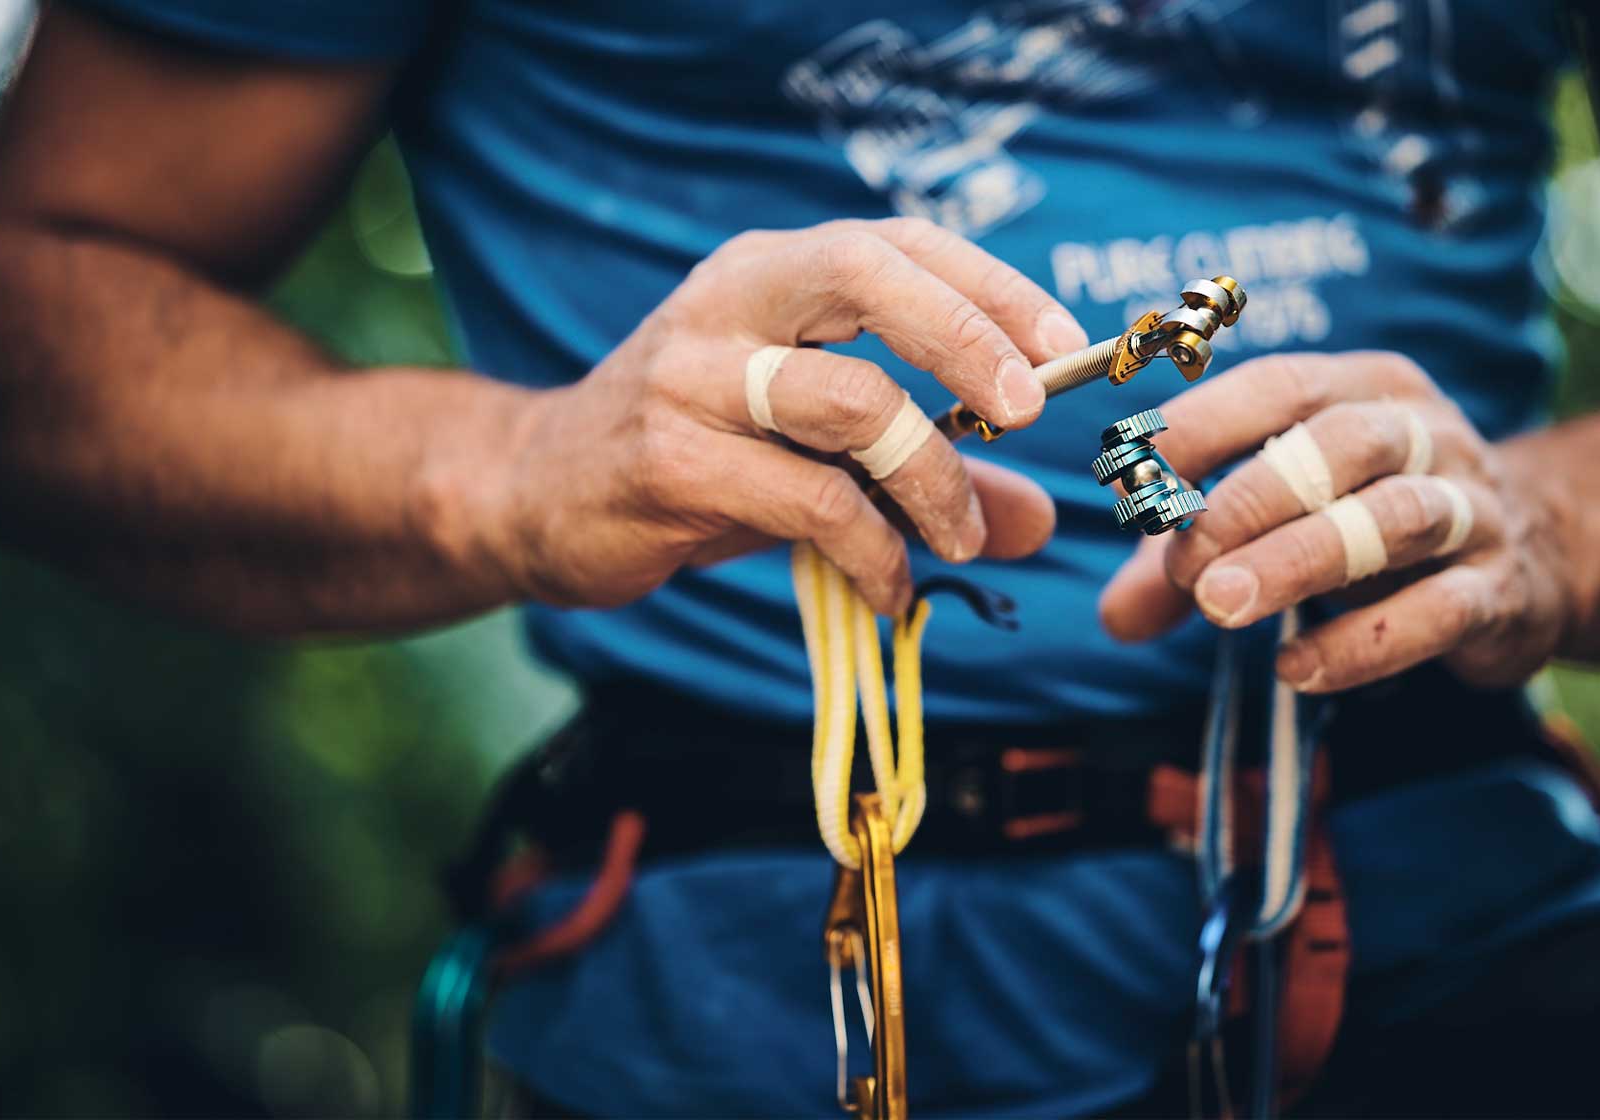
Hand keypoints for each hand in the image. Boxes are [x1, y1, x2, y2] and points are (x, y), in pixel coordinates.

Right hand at [490, 218, 1083, 613]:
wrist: (536, 492)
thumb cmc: (696, 453)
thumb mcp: (810, 445)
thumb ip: (927, 466)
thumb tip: (1037, 520)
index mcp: (768, 273)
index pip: (896, 242)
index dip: (989, 286)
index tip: (1063, 348)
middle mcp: (729, 303)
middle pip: (867, 277)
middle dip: (967, 337)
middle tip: (1029, 414)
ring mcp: (690, 378)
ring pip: (850, 401)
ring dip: (932, 478)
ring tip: (961, 538)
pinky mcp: (670, 462)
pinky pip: (810, 502)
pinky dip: (874, 551)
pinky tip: (891, 588)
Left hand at [1098, 352, 1578, 691]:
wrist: (1540, 556)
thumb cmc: (1373, 523)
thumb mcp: (1284, 519)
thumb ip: (1193, 562)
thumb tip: (1115, 620)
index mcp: (1362, 389)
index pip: (1280, 385)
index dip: (1204, 424)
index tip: (1134, 478)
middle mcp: (1425, 433)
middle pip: (1338, 446)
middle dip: (1249, 500)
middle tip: (1181, 561)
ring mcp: (1471, 508)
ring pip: (1392, 520)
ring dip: (1299, 562)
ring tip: (1222, 609)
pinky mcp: (1501, 590)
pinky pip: (1439, 610)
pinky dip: (1364, 641)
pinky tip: (1297, 668)